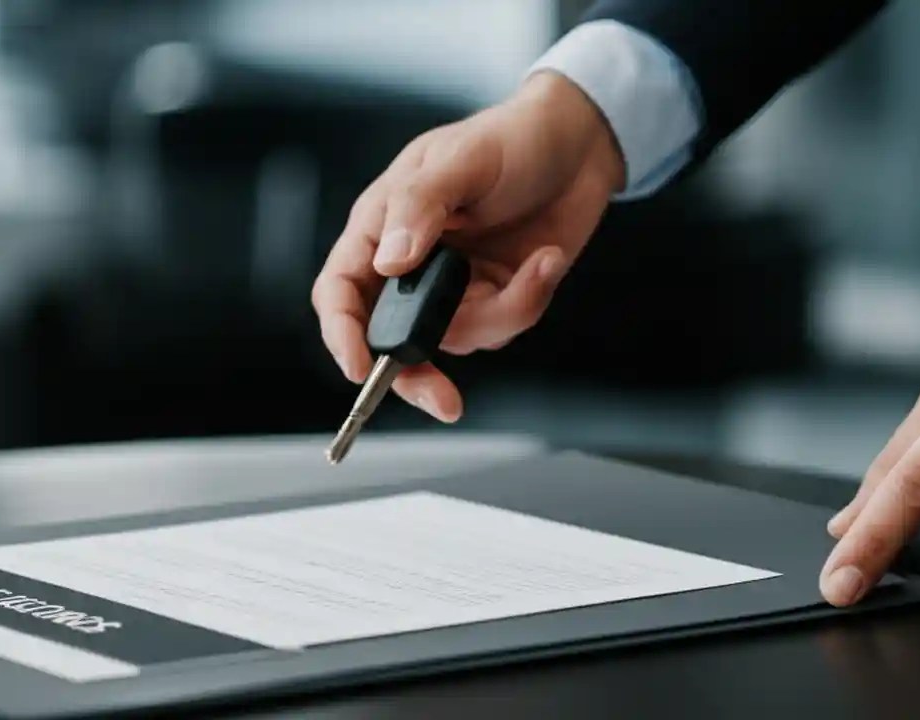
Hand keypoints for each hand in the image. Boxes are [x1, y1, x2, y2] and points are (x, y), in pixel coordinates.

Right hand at [312, 72, 623, 421]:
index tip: (359, 367)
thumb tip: (389, 261)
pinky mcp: (496, 298)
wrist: (579, 142)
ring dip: (504, 313)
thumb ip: (419, 207)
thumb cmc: (509, 138)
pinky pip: (503, 326)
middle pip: (388, 339)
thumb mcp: (461, 161)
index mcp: (381, 226)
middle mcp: (411, 264)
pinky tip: (547, 259)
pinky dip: (531, 298)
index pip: (340, 290)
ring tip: (541, 260)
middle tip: (444, 400)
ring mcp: (453, 287)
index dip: (341, 333)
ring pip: (458, 340)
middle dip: (416, 374)